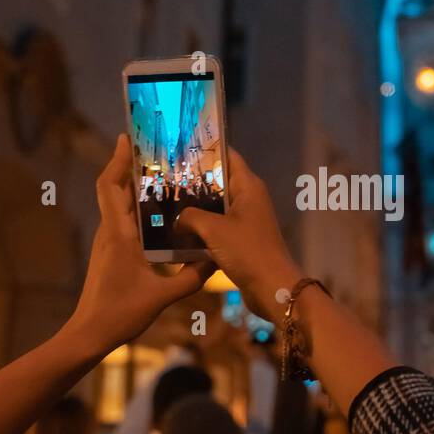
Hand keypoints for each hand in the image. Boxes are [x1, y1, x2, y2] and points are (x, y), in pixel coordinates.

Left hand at [65, 134, 213, 351]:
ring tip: (160, 175)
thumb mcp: (162, 297)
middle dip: (127, 166)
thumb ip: (191, 278)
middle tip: (152, 150)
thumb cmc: (120, 314)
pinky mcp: (109, 254)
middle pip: (112, 189)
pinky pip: (120, 220)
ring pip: (115, 204)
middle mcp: (109, 233)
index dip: (117, 160)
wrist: (88, 335)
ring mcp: (107, 243)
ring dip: (131, 186)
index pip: (111, 187)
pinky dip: (134, 207)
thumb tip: (215, 260)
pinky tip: (156, 212)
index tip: (127, 138)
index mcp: (118, 235)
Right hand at [176, 148, 301, 323]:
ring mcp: (245, 220)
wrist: (271, 287)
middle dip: (192, 180)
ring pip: (215, 207)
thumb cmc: (247, 251)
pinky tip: (177, 232)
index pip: (227, 156)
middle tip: (162, 177)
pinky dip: (200, 229)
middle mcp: (248, 198)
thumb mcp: (213, 229)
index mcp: (248, 186)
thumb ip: (190, 216)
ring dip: (194, 207)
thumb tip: (177, 219)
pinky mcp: (240, 240)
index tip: (177, 146)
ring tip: (164, 203)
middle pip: (218, 181)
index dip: (204, 149)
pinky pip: (216, 227)